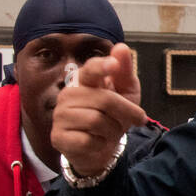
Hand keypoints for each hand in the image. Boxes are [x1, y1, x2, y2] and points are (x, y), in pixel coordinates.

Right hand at [51, 43, 145, 177]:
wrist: (101, 148)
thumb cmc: (113, 115)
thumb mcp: (126, 92)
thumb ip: (124, 71)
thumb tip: (121, 47)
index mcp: (85, 80)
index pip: (91, 69)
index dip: (102, 67)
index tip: (113, 64)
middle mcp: (68, 94)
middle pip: (105, 100)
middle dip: (127, 112)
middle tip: (137, 119)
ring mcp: (60, 115)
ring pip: (97, 121)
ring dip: (113, 130)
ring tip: (110, 132)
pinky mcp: (58, 137)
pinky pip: (87, 141)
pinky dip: (100, 145)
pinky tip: (96, 143)